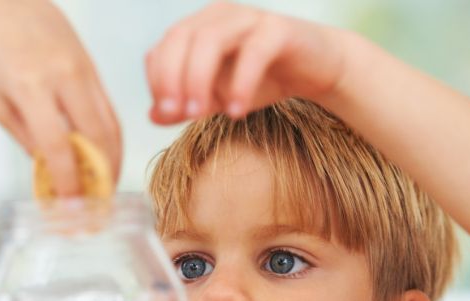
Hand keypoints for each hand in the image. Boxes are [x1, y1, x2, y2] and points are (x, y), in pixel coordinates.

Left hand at [0, 0, 120, 195]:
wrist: (7, 7)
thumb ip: (27, 138)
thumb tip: (56, 173)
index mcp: (30, 86)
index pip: (58, 143)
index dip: (69, 180)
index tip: (72, 207)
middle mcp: (63, 76)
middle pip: (96, 136)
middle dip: (101, 178)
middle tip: (98, 208)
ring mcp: (83, 71)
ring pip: (111, 125)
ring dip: (114, 164)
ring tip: (106, 192)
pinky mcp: (94, 70)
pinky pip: (111, 112)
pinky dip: (113, 142)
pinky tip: (108, 163)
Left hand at [145, 2, 347, 124]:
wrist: (317, 69)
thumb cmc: (261, 80)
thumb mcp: (218, 98)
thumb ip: (187, 106)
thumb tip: (152, 116)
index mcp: (198, 27)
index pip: (162, 48)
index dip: (157, 80)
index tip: (165, 114)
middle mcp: (219, 15)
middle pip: (180, 39)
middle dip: (172, 78)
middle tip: (177, 115)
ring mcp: (249, 17)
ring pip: (210, 40)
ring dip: (198, 79)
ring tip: (200, 115)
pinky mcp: (279, 29)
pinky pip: (253, 52)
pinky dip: (240, 83)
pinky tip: (236, 112)